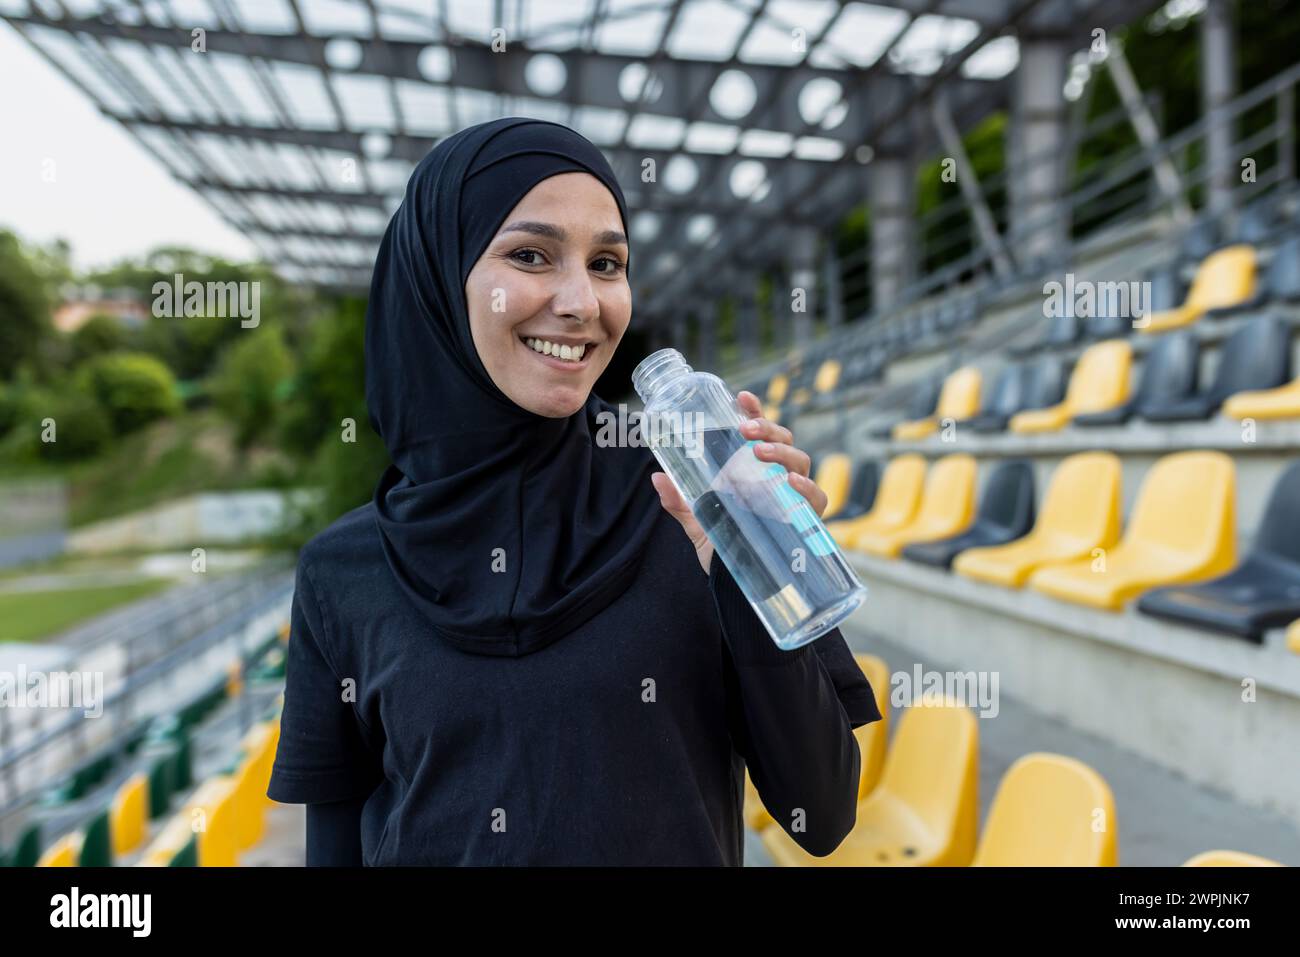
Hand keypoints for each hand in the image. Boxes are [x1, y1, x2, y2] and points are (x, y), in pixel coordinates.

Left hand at [651, 390, 828, 575]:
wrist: (736, 590)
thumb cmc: (723, 550)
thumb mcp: (698, 524)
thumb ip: (680, 503)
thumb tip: (657, 478)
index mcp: (754, 471)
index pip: (759, 434)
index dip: (755, 411)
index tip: (741, 396)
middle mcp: (777, 480)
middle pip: (784, 441)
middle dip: (768, 429)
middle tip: (746, 430)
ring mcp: (794, 499)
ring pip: (800, 462)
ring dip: (782, 452)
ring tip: (759, 452)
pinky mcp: (806, 523)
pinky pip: (816, 499)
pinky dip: (806, 488)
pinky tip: (790, 483)